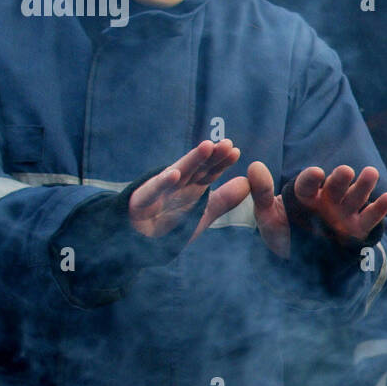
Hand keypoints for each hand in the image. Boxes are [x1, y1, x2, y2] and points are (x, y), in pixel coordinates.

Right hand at [129, 140, 248, 241]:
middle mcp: (178, 184)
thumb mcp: (202, 214)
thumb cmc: (170, 224)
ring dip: (192, 160)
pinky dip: (163, 182)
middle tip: (226, 144)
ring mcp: (160, 190)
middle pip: (197, 168)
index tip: (235, 151)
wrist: (139, 242)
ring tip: (207, 147)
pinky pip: (154, 190)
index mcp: (192, 187)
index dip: (222, 162)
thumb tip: (247, 183)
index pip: (210, 172)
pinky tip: (175, 174)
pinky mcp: (142, 199)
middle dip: (211, 155)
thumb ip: (224, 201)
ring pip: (178, 172)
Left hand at [241, 161, 386, 259]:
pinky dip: (380, 208)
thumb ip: (262, 193)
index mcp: (305, 194)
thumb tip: (253, 166)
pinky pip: (370, 218)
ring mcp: (343, 213)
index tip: (315, 173)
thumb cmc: (282, 235)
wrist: (296, 263)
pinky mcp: (357, 229)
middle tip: (345, 171)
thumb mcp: (267, 216)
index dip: (311, 178)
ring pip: (355, 197)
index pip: (308, 183)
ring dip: (364, 185)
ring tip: (370, 173)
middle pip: (336, 186)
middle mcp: (327, 199)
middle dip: (341, 179)